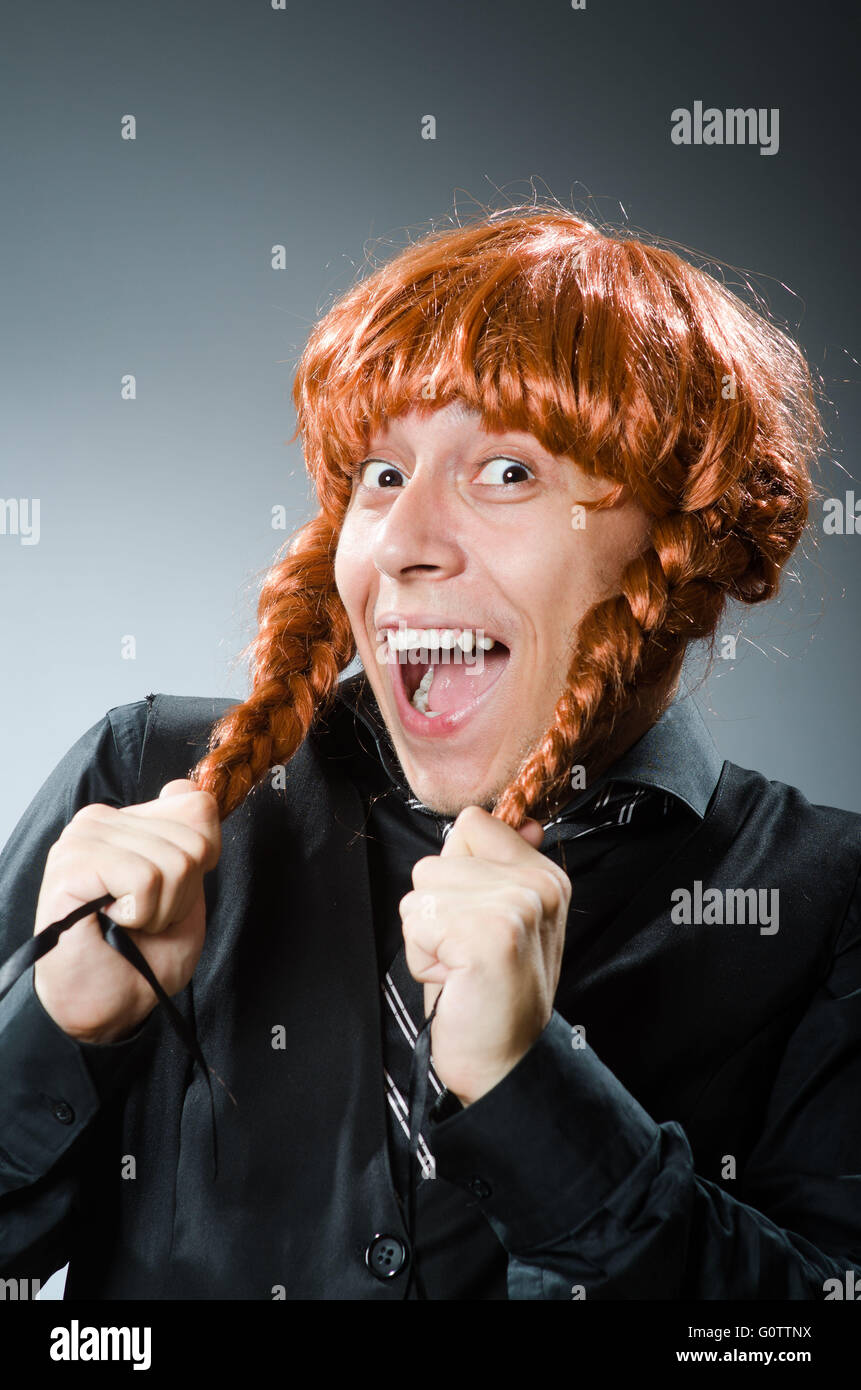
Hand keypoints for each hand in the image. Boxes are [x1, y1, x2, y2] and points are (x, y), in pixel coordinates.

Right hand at [33, 780, 220, 1044]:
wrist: (110, 1006)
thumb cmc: (144, 954)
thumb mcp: (185, 889)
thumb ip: (191, 838)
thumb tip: (184, 787)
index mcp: (129, 820)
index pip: (198, 806)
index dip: (203, 859)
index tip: (172, 892)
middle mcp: (102, 820)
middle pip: (194, 838)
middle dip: (184, 892)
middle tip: (146, 916)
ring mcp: (83, 839)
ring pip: (174, 861)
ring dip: (162, 908)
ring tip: (128, 922)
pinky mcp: (72, 865)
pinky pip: (145, 878)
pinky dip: (143, 912)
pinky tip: (114, 922)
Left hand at [400, 805, 571, 1105]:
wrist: (505, 1064)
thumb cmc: (488, 996)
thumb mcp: (499, 922)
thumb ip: (494, 869)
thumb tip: (502, 820)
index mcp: (543, 875)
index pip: (472, 824)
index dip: (454, 873)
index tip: (474, 919)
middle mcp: (537, 884)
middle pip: (436, 860)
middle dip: (434, 911)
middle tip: (466, 953)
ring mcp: (517, 906)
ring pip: (421, 891)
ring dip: (426, 936)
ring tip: (461, 967)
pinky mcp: (491, 934)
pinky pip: (417, 922)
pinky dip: (423, 958)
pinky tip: (455, 980)